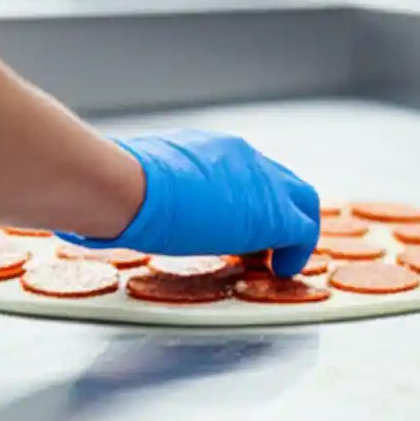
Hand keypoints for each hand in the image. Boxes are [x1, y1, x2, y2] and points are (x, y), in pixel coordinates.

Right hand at [59, 130, 319, 276]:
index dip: (248, 199)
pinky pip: (302, 233)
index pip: (246, 173)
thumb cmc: (117, 183)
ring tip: (274, 260)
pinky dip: (297, 252)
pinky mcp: (273, 216)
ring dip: (291, 233)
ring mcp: (264, 184)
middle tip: (263, 245)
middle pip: (282, 183)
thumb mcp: (140, 177)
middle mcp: (245, 159)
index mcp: (213, 150)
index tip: (235, 223)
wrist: (124, 186)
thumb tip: (123, 204)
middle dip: (278, 213)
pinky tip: (281, 270)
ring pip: (300, 203)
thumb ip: (151, 188)